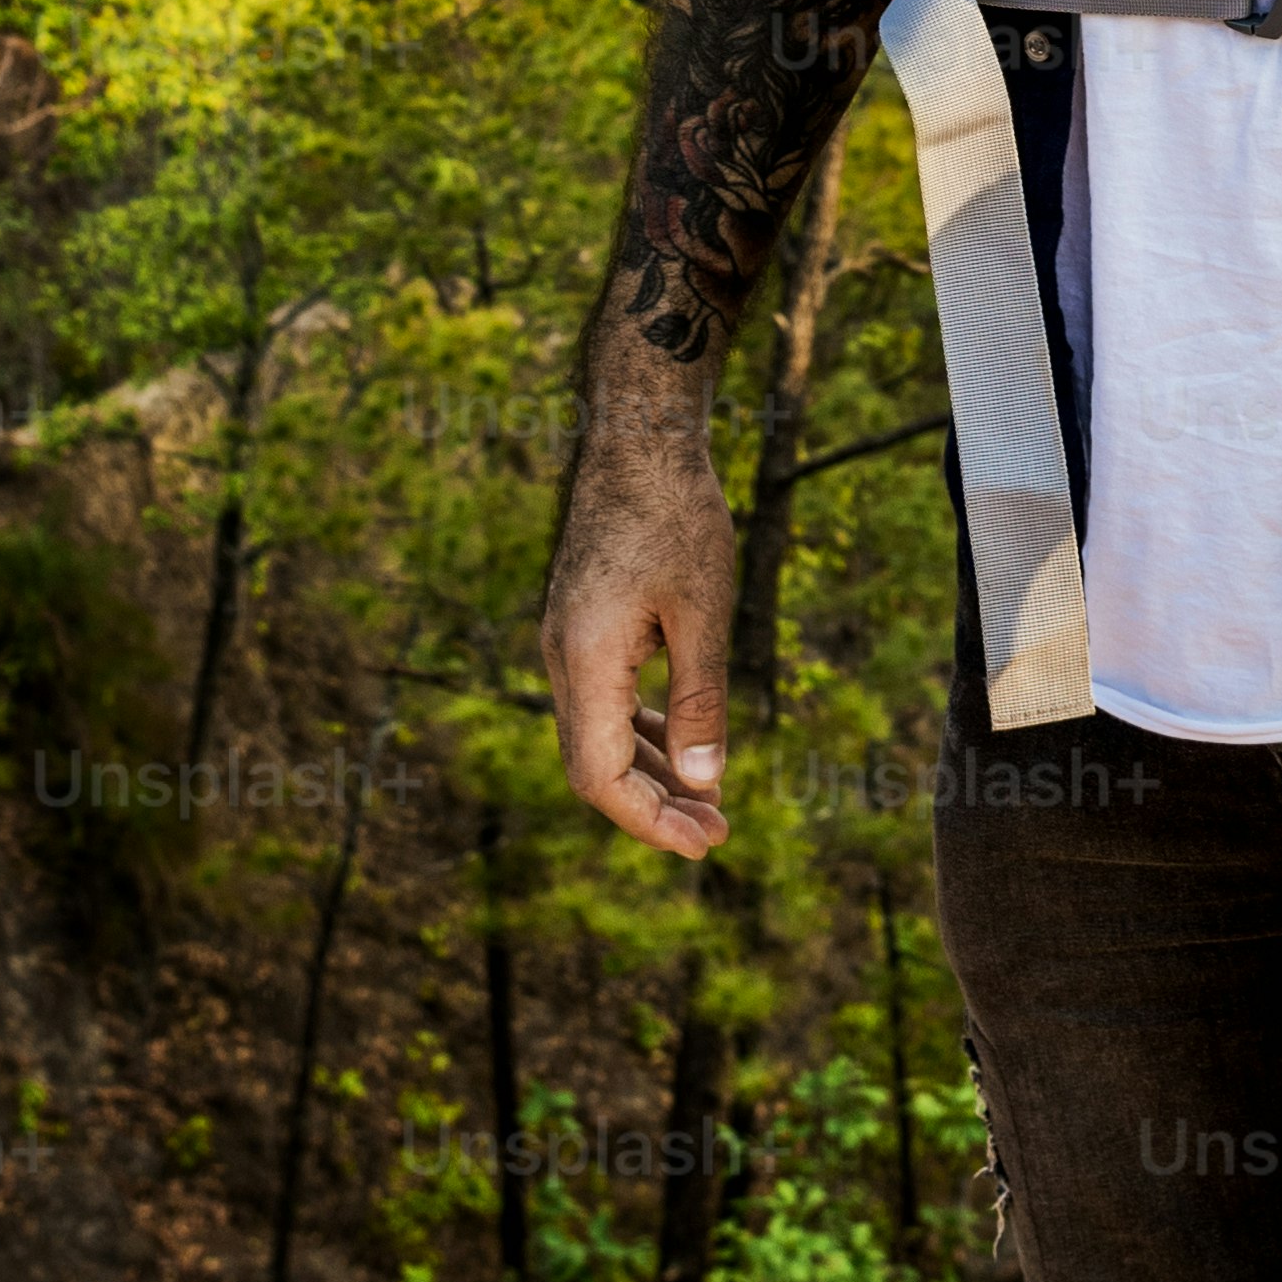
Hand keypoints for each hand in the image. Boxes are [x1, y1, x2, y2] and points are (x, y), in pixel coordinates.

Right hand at [540, 372, 742, 856]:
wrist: (637, 437)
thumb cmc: (677, 514)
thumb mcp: (704, 613)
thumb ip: (702, 700)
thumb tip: (707, 785)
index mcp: (585, 661)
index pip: (599, 777)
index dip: (648, 823)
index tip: (703, 845)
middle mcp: (562, 659)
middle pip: (594, 766)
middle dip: (654, 808)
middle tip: (718, 834)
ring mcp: (567, 642)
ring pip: (598, 736)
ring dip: (651, 774)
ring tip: (709, 803)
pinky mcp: (581, 627)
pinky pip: (604, 701)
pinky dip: (642, 732)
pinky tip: (684, 744)